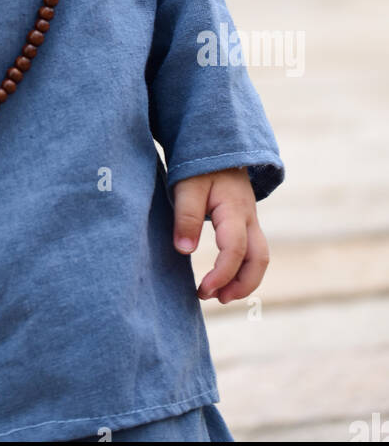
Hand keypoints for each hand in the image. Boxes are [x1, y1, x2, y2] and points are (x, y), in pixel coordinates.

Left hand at [172, 167, 268, 302]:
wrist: (217, 147)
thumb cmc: (199, 166)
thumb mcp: (187, 186)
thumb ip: (186, 216)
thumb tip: (184, 251)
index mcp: (234, 208)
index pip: (235, 249)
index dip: (221, 274)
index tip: (202, 289)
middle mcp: (249, 217)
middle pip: (260, 258)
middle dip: (242, 285)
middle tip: (217, 299)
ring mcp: (251, 220)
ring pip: (260, 257)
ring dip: (245, 281)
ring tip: (220, 296)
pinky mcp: (246, 223)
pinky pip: (253, 251)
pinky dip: (243, 269)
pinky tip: (224, 278)